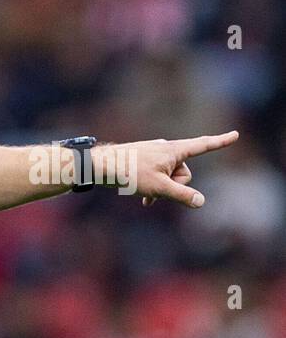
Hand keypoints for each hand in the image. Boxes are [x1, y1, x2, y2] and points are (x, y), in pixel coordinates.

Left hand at [95, 131, 238, 208]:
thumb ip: (182, 195)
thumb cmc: (129, 173)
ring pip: (169, 177)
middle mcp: (167, 149)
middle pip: (184, 172)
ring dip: (161, 188)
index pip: (203, 146)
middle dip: (174, 185)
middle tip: (154, 188)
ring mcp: (156, 154)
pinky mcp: (146, 161)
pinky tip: (144, 199)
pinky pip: (158, 177)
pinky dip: (154, 188)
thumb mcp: (159, 187)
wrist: (101, 166)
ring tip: (144, 193)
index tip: (236, 135)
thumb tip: (201, 202)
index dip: (220, 142)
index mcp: (174, 151)